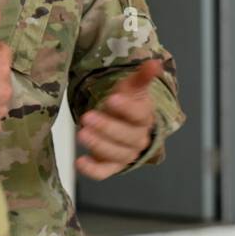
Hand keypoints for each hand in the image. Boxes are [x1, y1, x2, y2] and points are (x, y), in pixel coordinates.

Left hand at [76, 60, 160, 180]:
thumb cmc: (126, 102)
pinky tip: (79, 162)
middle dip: (106, 127)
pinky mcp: (111, 167)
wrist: (122, 122)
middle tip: (87, 117)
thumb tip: (155, 63)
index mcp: (145, 118)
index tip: (112, 99)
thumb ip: (142, 77)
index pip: (139, 115)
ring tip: (81, 133)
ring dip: (98, 145)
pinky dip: (92, 170)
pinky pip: (104, 172)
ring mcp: (126, 154)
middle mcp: (138, 139)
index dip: (126, 109)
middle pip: (126, 136)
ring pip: (116, 154)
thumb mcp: (131, 87)